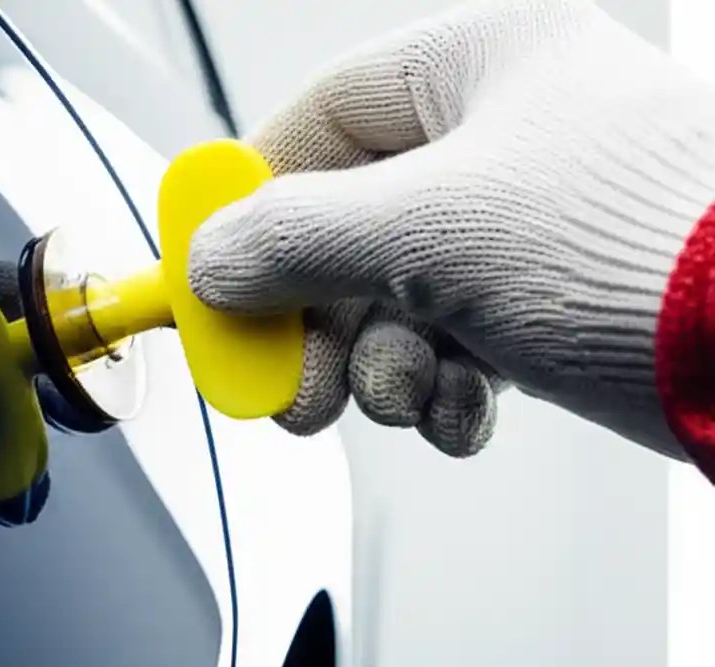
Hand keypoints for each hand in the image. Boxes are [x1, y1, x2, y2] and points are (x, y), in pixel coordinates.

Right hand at [188, 0, 714, 457]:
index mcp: (480, 68)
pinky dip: (444, 390)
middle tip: (283, 382)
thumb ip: (293, 242)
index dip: (253, 197)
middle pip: (348, 225)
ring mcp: (531, 225)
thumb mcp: (426, 233)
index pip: (321, 118)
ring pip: (397, 297)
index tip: (211, 267)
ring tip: (399, 398)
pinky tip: (460, 415)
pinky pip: (458, 344)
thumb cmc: (638, 248)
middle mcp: (505, 137)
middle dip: (314, 318)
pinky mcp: (557, 302)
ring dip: (381, 365)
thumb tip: (212, 261)